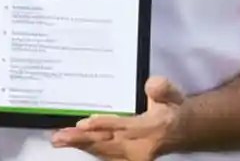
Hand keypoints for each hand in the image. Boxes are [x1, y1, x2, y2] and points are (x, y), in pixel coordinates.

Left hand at [51, 76, 185, 160]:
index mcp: (152, 128)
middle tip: (59, 137)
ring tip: (59, 139)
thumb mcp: (172, 94)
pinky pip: (105, 155)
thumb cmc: (171, 108)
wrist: (181, 130)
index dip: (103, 125)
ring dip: (81, 146)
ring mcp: (133, 156)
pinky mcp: (126, 159)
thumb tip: (152, 85)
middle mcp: (141, 147)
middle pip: (107, 143)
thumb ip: (163, 89)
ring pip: (103, 152)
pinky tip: (73, 142)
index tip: (82, 123)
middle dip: (82, 140)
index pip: (123, 127)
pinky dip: (89, 149)